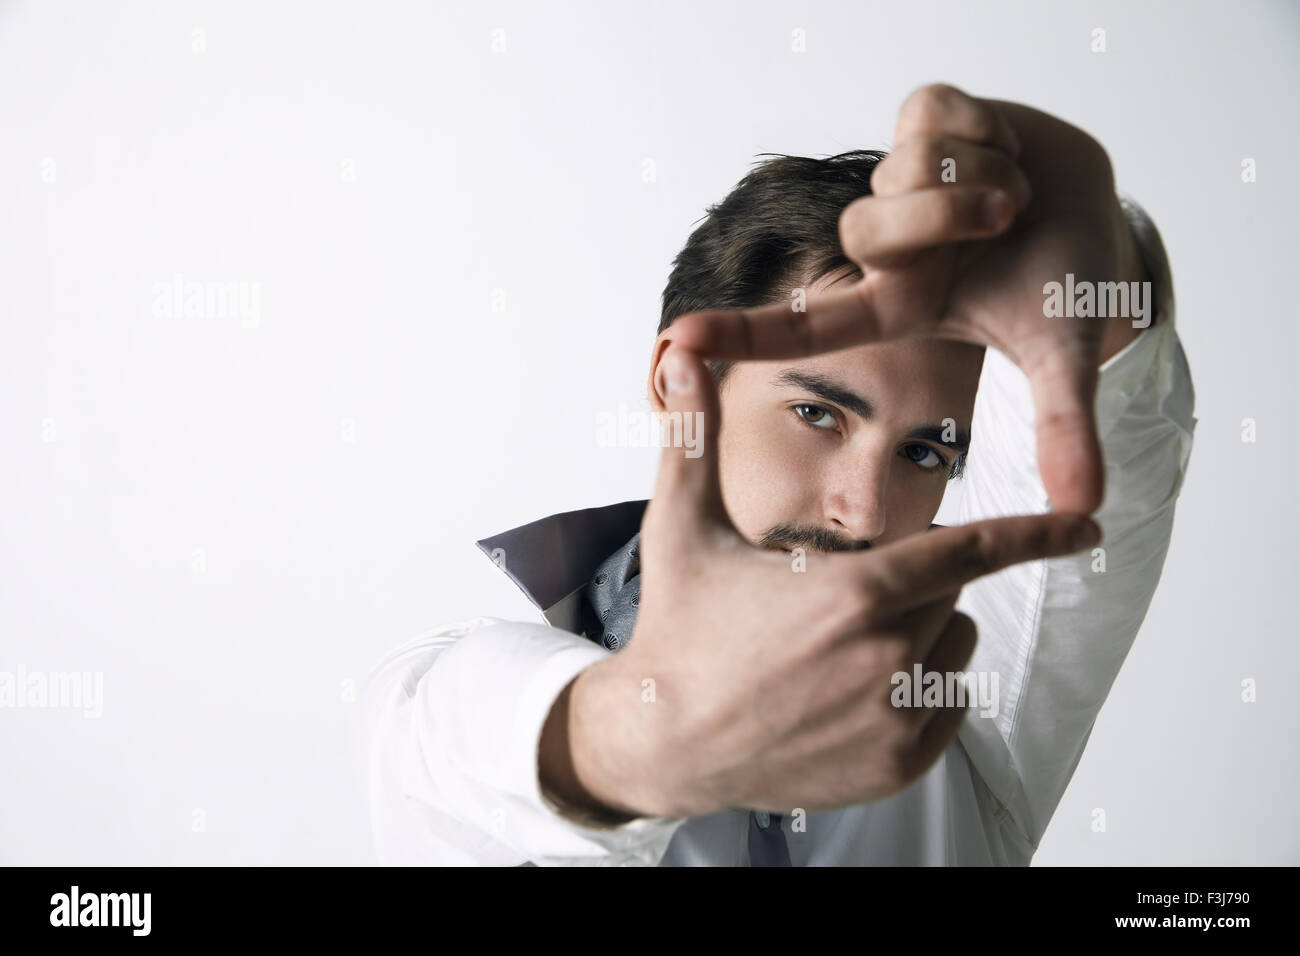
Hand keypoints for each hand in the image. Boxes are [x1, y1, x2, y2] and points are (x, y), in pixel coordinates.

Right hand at [564, 347, 1099, 818]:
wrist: (666, 743)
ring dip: (917, 637)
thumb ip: (692, 438)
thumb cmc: (678, 629)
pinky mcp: (897, 765)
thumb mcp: (680, 527)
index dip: (1036, 534)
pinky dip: (917, 695)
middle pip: (947, 597)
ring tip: (837, 651)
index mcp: (854, 591)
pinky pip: (946, 709)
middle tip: (830, 604)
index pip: (971, 551)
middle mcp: (888, 656)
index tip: (1087, 525)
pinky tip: (849, 696)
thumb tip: (680, 356)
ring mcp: (896, 718)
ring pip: (951, 649)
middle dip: (907, 585)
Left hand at [667, 83, 1147, 513]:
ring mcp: (896, 183)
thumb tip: (1087, 509)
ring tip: (1014, 196)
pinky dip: (989, 131)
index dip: (743, 334)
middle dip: (945, 215)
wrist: (1100, 207)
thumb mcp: (1062, 353)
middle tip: (1007, 217)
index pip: (805, 327)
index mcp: (898, 305)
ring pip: (901, 168)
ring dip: (978, 177)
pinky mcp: (918, 120)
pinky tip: (1007, 150)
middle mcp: (883, 249)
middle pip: (863, 227)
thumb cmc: (1064, 281)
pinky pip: (934, 115)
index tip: (679, 341)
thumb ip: (1063, 426)